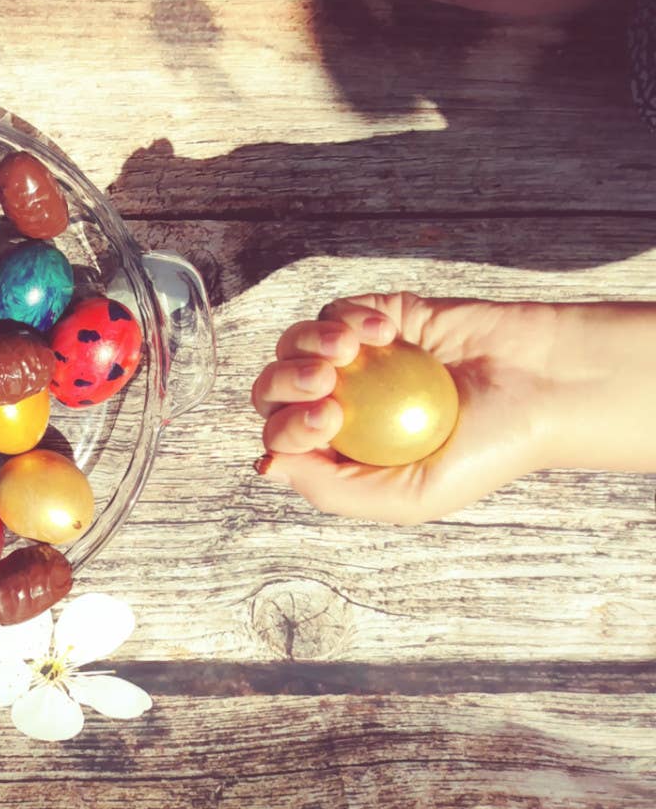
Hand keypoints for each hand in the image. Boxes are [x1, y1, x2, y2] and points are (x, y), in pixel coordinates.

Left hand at [251, 293, 655, 522]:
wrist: (542, 387)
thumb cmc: (486, 451)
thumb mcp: (411, 496)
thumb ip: (335, 490)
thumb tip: (267, 463)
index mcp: (339, 453)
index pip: (283, 439)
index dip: (289, 427)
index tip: (332, 419)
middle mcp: (337, 405)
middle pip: (272, 391)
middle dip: (284, 384)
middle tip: (329, 385)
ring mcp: (351, 360)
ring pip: (291, 347)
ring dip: (305, 345)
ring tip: (349, 351)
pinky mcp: (372, 317)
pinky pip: (331, 312)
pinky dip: (346, 317)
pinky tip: (381, 330)